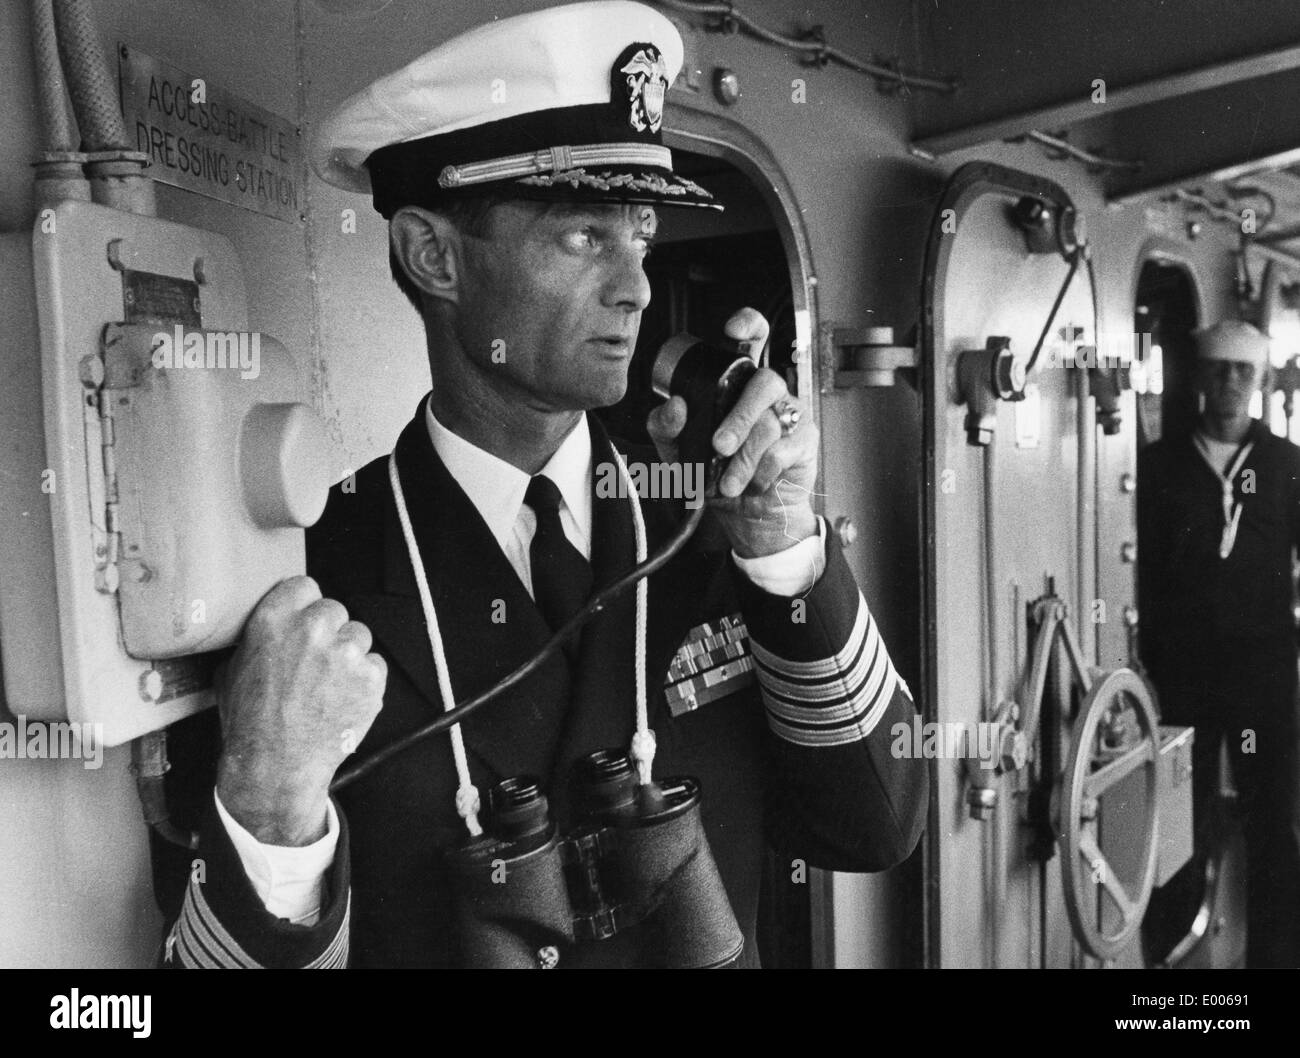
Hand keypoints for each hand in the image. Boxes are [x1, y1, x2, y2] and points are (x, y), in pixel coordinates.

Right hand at [215, 576, 386, 845]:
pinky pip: (375, 665)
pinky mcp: (371, 677)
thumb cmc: (250, 725)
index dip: (304, 606)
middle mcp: (312, 629)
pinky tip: (342, 699)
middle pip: (334, 610)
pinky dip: (364, 681)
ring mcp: (346, 653)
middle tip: (315, 662)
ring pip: (358, 636)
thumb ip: (256, 640)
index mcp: (274, 620)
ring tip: (328, 686)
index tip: (303, 622)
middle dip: (327, 632)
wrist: (275, 767)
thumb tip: (267, 628)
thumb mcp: (232, 671)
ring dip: (348, 655)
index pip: (305, 586)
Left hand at [647, 307, 818, 557]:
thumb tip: (674, 406)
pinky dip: (762, 471)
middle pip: (765, 382)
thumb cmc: (717, 475)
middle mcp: (766, 393)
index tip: (732, 329)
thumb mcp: (679, 452)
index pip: (752, 340)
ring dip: (745, 458)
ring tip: (727, 483)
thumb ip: (666, 427)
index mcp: (737, 384)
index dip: (748, 325)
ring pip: (772, 423)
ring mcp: (790, 413)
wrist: (747, 515)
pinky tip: (752, 484)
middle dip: (740, 417)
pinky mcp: (805, 440)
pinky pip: (784, 449)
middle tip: (719, 446)